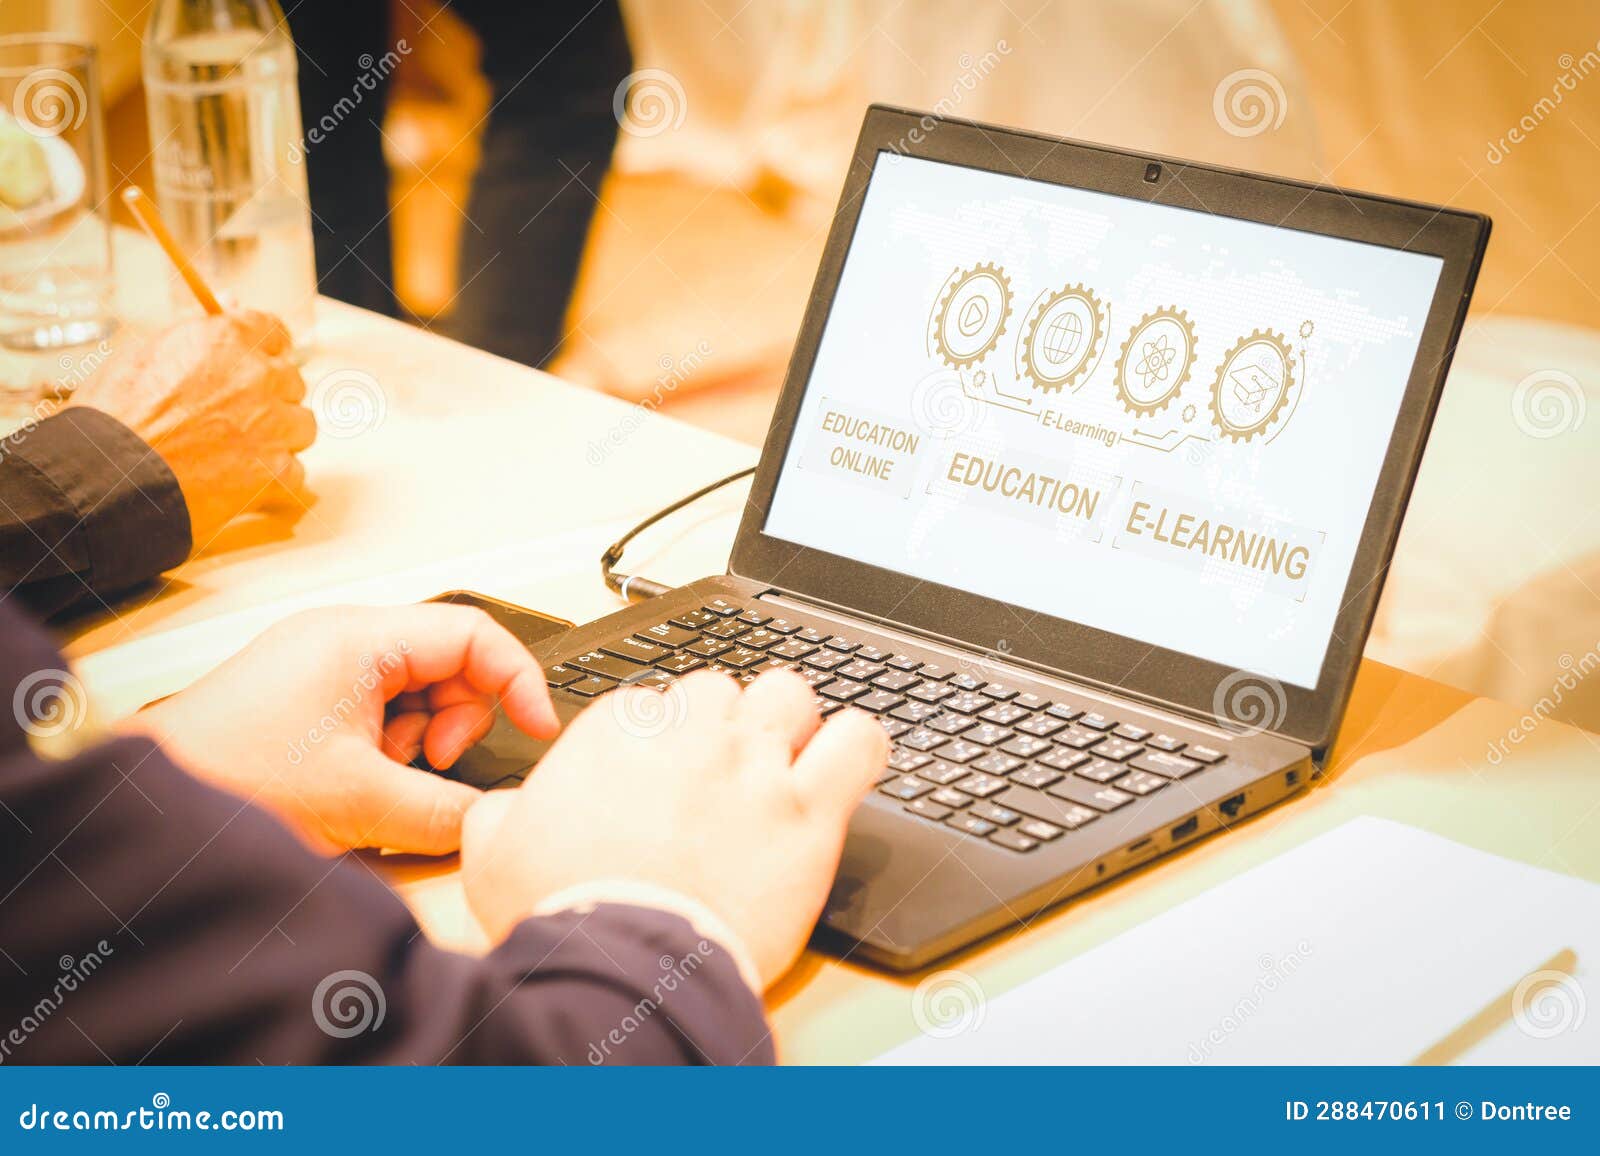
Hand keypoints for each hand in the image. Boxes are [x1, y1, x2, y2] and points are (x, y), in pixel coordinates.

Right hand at [70, 309, 316, 543]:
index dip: (268, 350)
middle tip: (237, 417)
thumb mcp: (147, 353)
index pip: (274, 332)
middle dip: (270, 397)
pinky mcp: (276, 469)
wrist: (107, 474)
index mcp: (228, 339)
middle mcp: (259, 376)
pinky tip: (244, 483)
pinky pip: (296, 472)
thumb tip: (228, 306)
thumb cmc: (114, 414)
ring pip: (302, 426)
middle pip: (291, 381)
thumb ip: (198, 334)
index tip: (263, 362)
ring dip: (280, 437)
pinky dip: (275, 480)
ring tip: (240, 451)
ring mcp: (272, 424)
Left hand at [123, 604, 559, 855]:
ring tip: (376, 783)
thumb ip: (445, 811)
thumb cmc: (227, 779)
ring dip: (415, 745)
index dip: (517, 680)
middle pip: (448, 666)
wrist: (144, 805)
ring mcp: (320, 667)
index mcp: (359, 637)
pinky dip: (384, 754)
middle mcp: (340, 639)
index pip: (473, 633)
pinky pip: (377, 715)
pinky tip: (354, 786)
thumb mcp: (361, 802)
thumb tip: (493, 817)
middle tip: (428, 766)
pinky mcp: (305, 698)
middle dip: (453, 724)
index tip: (537, 726)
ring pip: (415, 696)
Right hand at [462, 668, 887, 988]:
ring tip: (781, 766)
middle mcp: (693, 733)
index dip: (660, 744)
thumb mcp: (491, 851)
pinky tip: (842, 767)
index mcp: (619, 730)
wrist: (621, 971)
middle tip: (716, 779)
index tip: (660, 782)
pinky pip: (859, 743)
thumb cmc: (563, 915)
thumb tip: (508, 805)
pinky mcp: (809, 812)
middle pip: (721, 690)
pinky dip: (855, 748)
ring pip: (789, 694)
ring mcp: (755, 767)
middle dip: (720, 726)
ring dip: (786, 723)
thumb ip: (502, 809)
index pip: (655, 703)